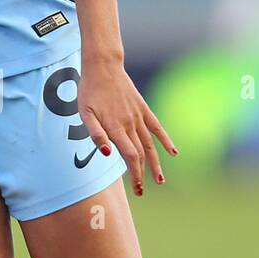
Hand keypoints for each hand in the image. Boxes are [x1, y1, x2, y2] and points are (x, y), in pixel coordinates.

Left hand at [78, 58, 177, 195]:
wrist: (103, 67)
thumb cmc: (90, 91)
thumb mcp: (84, 113)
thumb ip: (96, 133)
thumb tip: (106, 153)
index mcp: (116, 128)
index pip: (130, 157)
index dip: (135, 174)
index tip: (138, 189)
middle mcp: (130, 124)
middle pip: (140, 154)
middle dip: (143, 174)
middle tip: (143, 191)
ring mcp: (138, 116)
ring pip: (150, 144)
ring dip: (156, 163)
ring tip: (161, 180)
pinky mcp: (143, 108)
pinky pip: (157, 127)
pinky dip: (166, 140)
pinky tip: (173, 152)